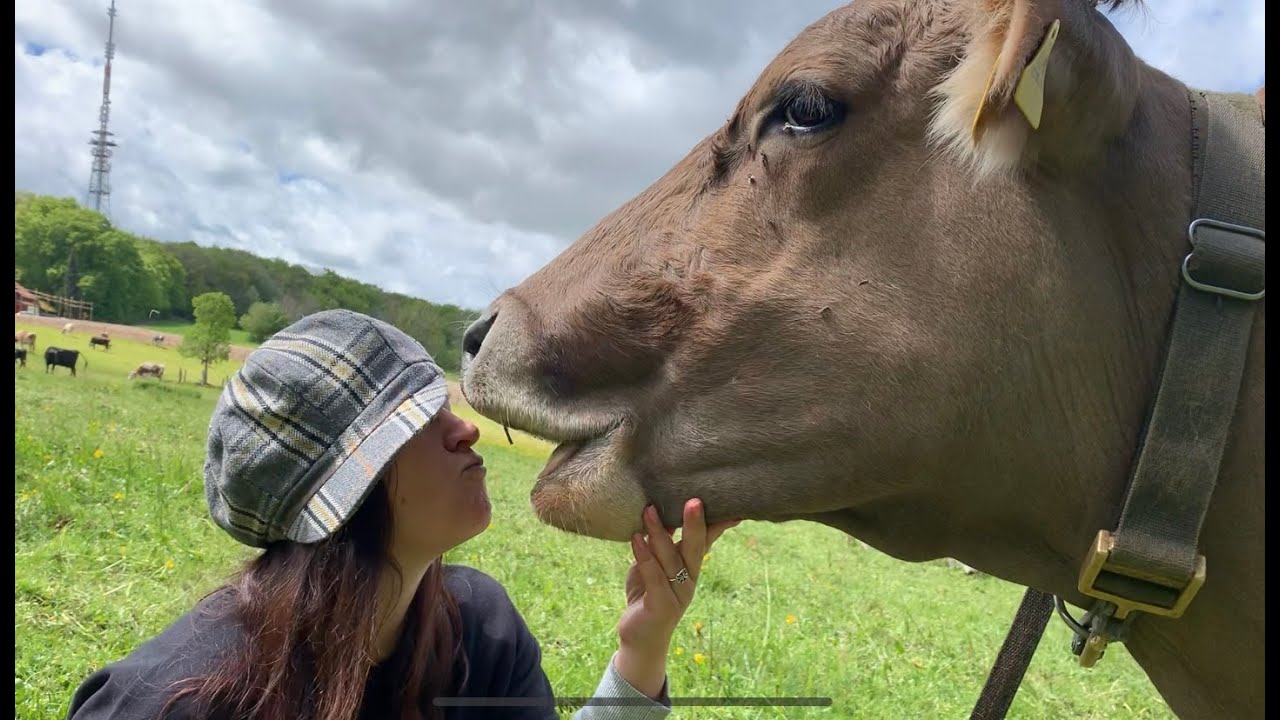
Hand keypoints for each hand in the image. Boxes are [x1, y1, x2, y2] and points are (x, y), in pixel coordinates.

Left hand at [613, 498, 739, 696]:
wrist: (640, 639)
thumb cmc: (647, 596)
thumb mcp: (655, 566)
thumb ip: (659, 545)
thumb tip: (656, 510)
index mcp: (691, 569)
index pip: (707, 542)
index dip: (718, 525)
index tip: (732, 506)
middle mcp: (689, 580)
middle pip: (694, 549)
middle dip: (695, 524)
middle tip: (694, 501)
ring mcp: (676, 594)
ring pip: (670, 559)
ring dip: (659, 533)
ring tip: (649, 510)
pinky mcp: (660, 606)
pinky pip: (653, 576)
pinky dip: (644, 556)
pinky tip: (636, 538)